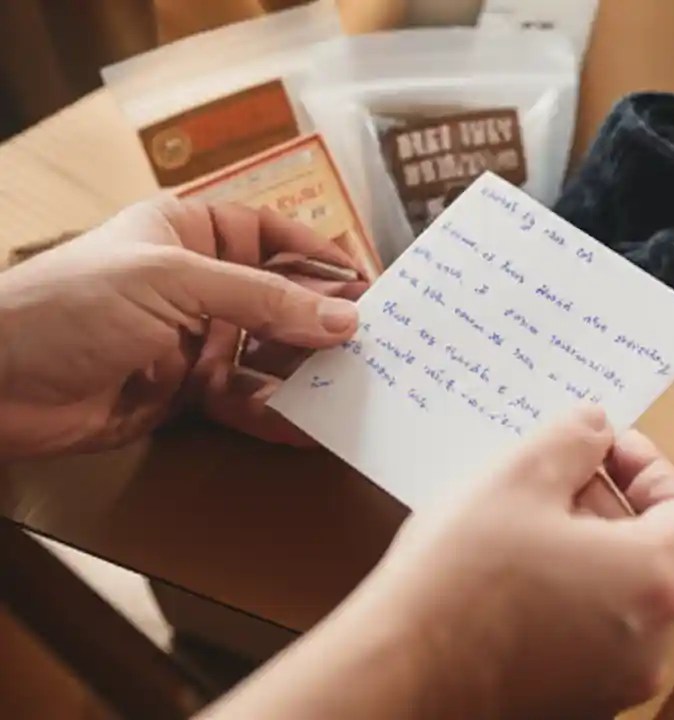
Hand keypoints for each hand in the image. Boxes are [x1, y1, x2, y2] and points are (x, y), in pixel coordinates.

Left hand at [0, 197, 366, 457]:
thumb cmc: (67, 306)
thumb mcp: (175, 284)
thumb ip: (264, 301)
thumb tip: (344, 318)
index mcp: (188, 232)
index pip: (272, 235)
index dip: (320, 256)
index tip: (370, 284)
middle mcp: (196, 283)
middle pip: (280, 298)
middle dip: (324, 320)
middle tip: (376, 343)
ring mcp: (192, 339)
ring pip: (270, 353)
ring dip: (308, 371)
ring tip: (353, 387)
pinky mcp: (185, 393)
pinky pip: (246, 401)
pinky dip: (277, 414)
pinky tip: (308, 425)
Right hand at [204, 406, 673, 719]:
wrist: (395, 677)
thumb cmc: (457, 582)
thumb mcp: (519, 475)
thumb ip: (575, 437)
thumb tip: (596, 428)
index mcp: (655, 582)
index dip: (651, 469)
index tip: (607, 450)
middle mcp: (650, 644)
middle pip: (657, 555)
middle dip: (611, 505)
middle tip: (556, 477)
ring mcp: (612, 683)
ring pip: (621, 597)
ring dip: (586, 550)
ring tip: (524, 524)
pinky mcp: (573, 703)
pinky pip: (590, 636)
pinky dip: (568, 598)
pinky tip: (509, 577)